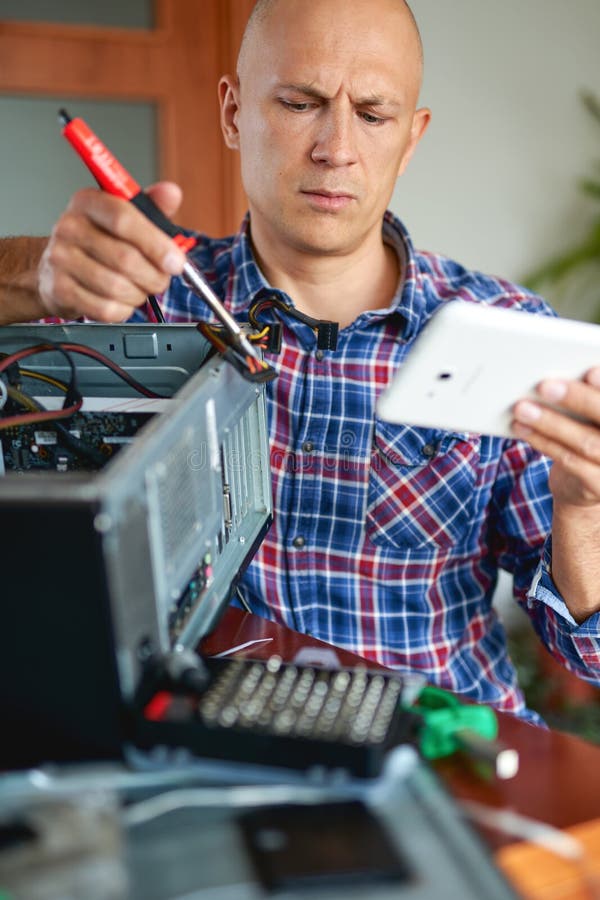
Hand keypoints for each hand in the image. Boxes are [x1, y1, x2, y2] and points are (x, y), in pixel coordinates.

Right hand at [38, 182, 185, 321]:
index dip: (156, 244)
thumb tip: (172, 193)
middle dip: (154, 276)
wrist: (58, 268)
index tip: (176, 261)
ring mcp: (60, 258)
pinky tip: (122, 301)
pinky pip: (104, 308)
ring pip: (116, 287)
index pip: (123, 218)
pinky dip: (123, 310)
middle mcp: (69, 227)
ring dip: (139, 294)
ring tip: (141, 289)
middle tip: (162, 280)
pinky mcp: (59, 289)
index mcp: (88, 202)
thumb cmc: (100, 240)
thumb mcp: (126, 217)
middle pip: (124, 258)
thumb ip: (152, 207)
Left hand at [512, 368, 599, 505]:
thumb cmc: (587, 435)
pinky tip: (522, 429)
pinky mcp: (598, 485)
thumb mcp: (590, 416)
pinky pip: (569, 460)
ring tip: (522, 408)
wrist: (587, 487)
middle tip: (546, 386)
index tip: (590, 372)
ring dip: (550, 423)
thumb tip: (555, 379)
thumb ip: (585, 398)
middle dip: (577, 399)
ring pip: (585, 442)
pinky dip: (543, 442)